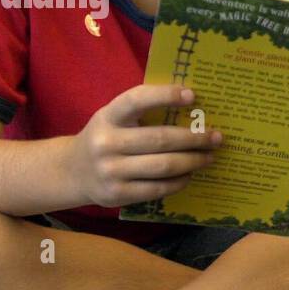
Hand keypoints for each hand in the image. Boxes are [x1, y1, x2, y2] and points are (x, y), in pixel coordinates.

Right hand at [69, 84, 220, 206]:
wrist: (72, 172)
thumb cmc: (106, 138)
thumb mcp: (113, 119)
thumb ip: (142, 113)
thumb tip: (192, 109)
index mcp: (107, 116)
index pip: (136, 100)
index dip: (164, 96)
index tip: (192, 95)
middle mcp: (106, 143)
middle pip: (160, 139)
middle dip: (194, 138)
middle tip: (216, 136)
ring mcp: (110, 171)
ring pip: (164, 166)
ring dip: (193, 161)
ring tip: (209, 156)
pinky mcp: (117, 194)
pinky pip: (158, 188)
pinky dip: (180, 180)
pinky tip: (190, 174)